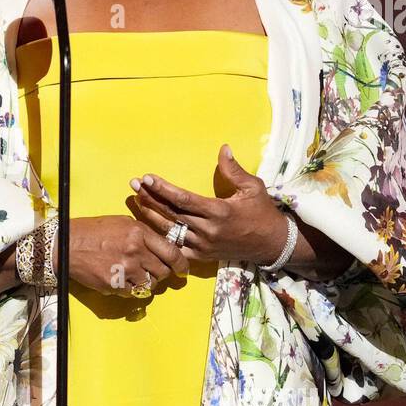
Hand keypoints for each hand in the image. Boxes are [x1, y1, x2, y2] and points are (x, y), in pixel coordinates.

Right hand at [66, 215, 191, 295]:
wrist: (67, 244)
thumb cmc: (94, 231)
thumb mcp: (122, 223)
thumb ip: (144, 233)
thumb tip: (162, 245)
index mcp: (139, 233)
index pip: (171, 252)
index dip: (181, 264)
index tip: (183, 270)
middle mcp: (135, 252)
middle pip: (163, 271)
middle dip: (162, 273)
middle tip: (154, 271)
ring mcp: (125, 270)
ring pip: (150, 284)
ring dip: (146, 282)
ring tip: (135, 275)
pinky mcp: (115, 285)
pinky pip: (134, 293)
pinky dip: (132, 289)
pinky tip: (123, 280)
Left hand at [128, 145, 290, 265]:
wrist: (271, 244)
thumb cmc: (262, 213)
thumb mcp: (253, 188)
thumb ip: (234, 170)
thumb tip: (223, 148)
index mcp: (218, 211)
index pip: (182, 199)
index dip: (162, 188)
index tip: (147, 177)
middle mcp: (207, 230)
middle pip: (171, 213)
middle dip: (150, 198)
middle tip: (134, 185)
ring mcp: (203, 245)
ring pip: (170, 231)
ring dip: (151, 216)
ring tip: (136, 201)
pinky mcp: (202, 257)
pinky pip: (176, 249)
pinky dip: (161, 239)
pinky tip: (148, 228)